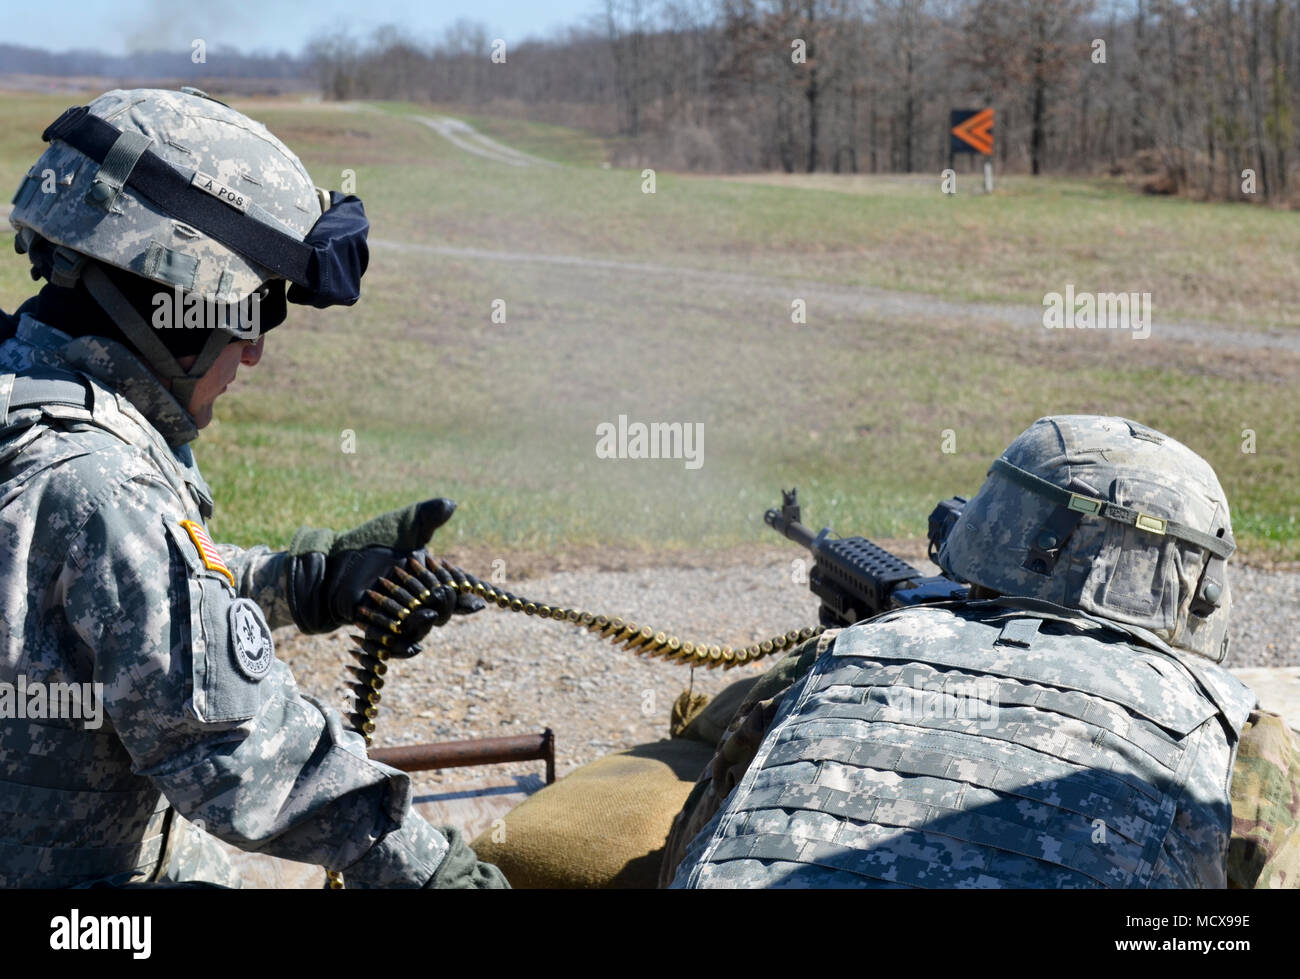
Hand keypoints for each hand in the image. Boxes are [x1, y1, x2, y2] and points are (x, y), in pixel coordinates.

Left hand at [285, 498, 483, 636]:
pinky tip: (414, 648)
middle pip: (446, 608)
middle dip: (446, 601)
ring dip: (427, 620)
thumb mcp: (403, 525)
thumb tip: (451, 504)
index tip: (479, 596)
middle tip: (438, 589)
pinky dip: (406, 648)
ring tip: (427, 610)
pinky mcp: (382, 628)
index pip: (460, 586)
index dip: (470, 592)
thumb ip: (428, 516)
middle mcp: (421, 598)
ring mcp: (403, 615)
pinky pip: (399, 645)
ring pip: (425, 627)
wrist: (336, 560)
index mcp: (432, 575)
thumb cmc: (371, 541)